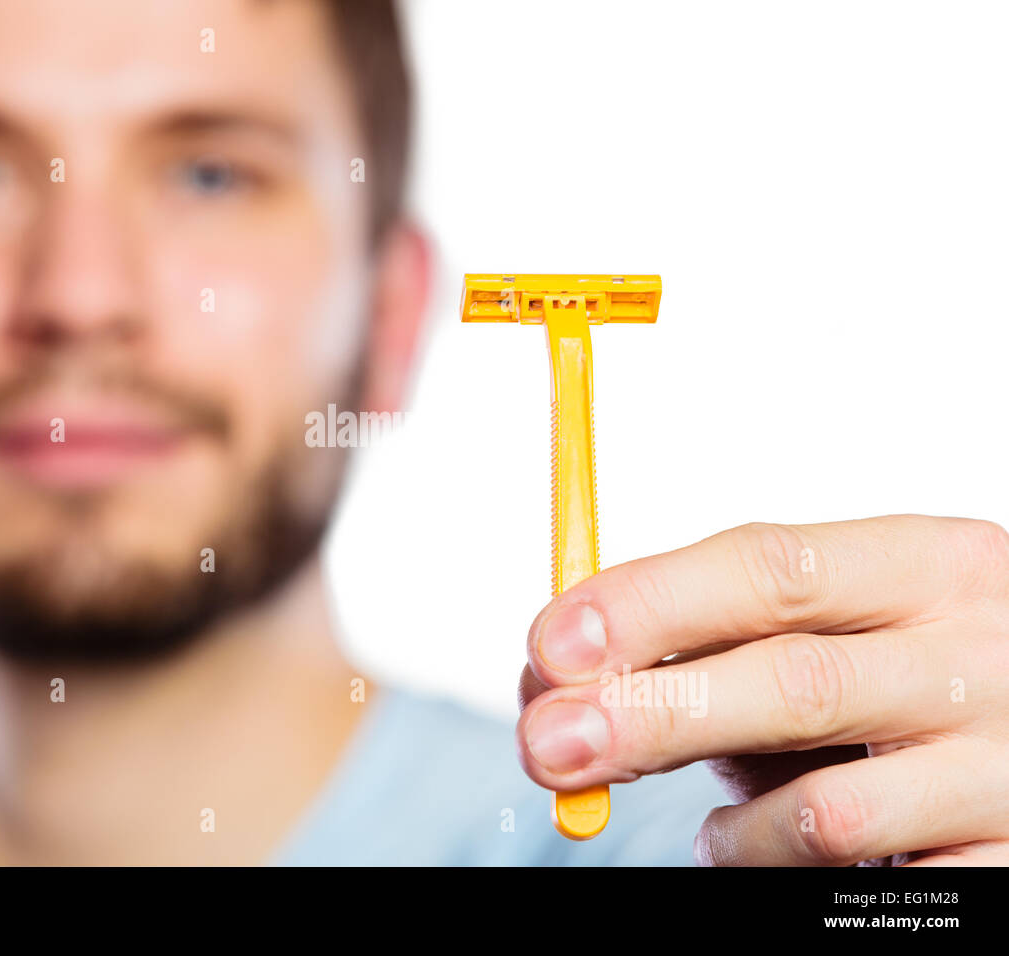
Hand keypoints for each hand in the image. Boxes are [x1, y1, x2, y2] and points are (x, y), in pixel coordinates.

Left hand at [516, 515, 1008, 864]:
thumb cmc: (882, 688)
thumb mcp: (810, 636)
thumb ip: (697, 643)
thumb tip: (553, 676)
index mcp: (926, 565)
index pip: (771, 567)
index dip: (650, 604)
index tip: (552, 645)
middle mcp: (983, 657)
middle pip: (795, 681)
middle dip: (651, 716)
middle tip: (547, 744)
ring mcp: (1006, 769)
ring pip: (828, 811)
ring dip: (729, 829)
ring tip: (709, 832)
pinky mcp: (1007, 862)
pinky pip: (864, 890)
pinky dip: (781, 876)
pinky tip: (773, 854)